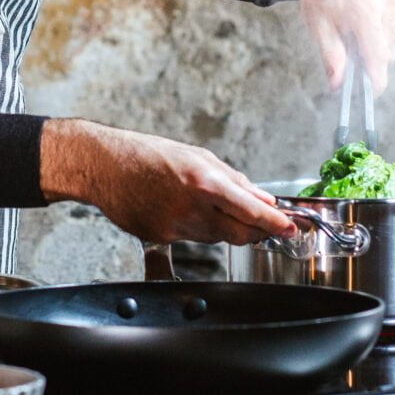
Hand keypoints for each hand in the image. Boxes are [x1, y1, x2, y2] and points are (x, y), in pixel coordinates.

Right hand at [39, 119, 296, 245]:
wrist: (103, 165)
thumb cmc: (147, 154)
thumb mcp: (196, 156)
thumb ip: (233, 180)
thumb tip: (262, 198)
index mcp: (204, 182)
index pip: (252, 211)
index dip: (276, 223)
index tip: (291, 228)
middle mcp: (191, 208)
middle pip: (239, 234)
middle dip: (257, 231)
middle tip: (267, 225)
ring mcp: (175, 227)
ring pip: (216, 238)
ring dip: (225, 227)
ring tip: (210, 205)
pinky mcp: (161, 238)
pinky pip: (192, 239)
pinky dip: (198, 228)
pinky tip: (182, 209)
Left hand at [282, 0, 394, 93]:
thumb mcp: (318, 28)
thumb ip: (332, 58)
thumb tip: (338, 85)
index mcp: (364, 10)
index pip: (378, 55)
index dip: (376, 78)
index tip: (373, 92)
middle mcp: (385, 2)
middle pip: (385, 52)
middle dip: (368, 58)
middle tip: (348, 48)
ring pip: (391, 41)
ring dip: (374, 43)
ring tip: (353, 25)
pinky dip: (380, 29)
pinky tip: (364, 15)